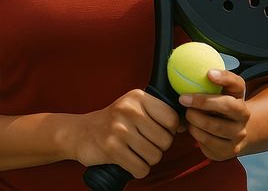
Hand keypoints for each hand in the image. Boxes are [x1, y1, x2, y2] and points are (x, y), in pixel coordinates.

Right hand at [65, 89, 179, 178]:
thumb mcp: (134, 107)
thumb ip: (158, 112)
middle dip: (157, 147)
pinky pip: (141, 169)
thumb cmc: (114, 122)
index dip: (169, 130)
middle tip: (142, 142)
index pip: (172, 119)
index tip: (155, 131)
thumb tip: (186, 125)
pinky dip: (137, 169)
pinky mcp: (112, 148)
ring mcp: (119, 129)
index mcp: (137, 97)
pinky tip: (127, 160)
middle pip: (166, 141)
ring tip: (133, 151)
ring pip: (155, 156)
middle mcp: (128, 110)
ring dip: (147, 160)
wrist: (81, 132)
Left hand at [178, 69, 249, 160]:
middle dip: (203, 101)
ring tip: (188, 115)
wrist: (232, 134)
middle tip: (183, 98)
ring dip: (195, 119)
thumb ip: (201, 82)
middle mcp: (244, 115)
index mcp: (239, 96)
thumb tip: (176, 66)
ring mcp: (239, 134)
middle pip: (227, 105)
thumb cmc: (214, 108)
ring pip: (214, 126)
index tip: (208, 73)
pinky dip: (195, 133)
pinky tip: (192, 127)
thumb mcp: (213, 93)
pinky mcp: (230, 150)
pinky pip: (207, 141)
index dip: (224, 77)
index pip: (237, 83)